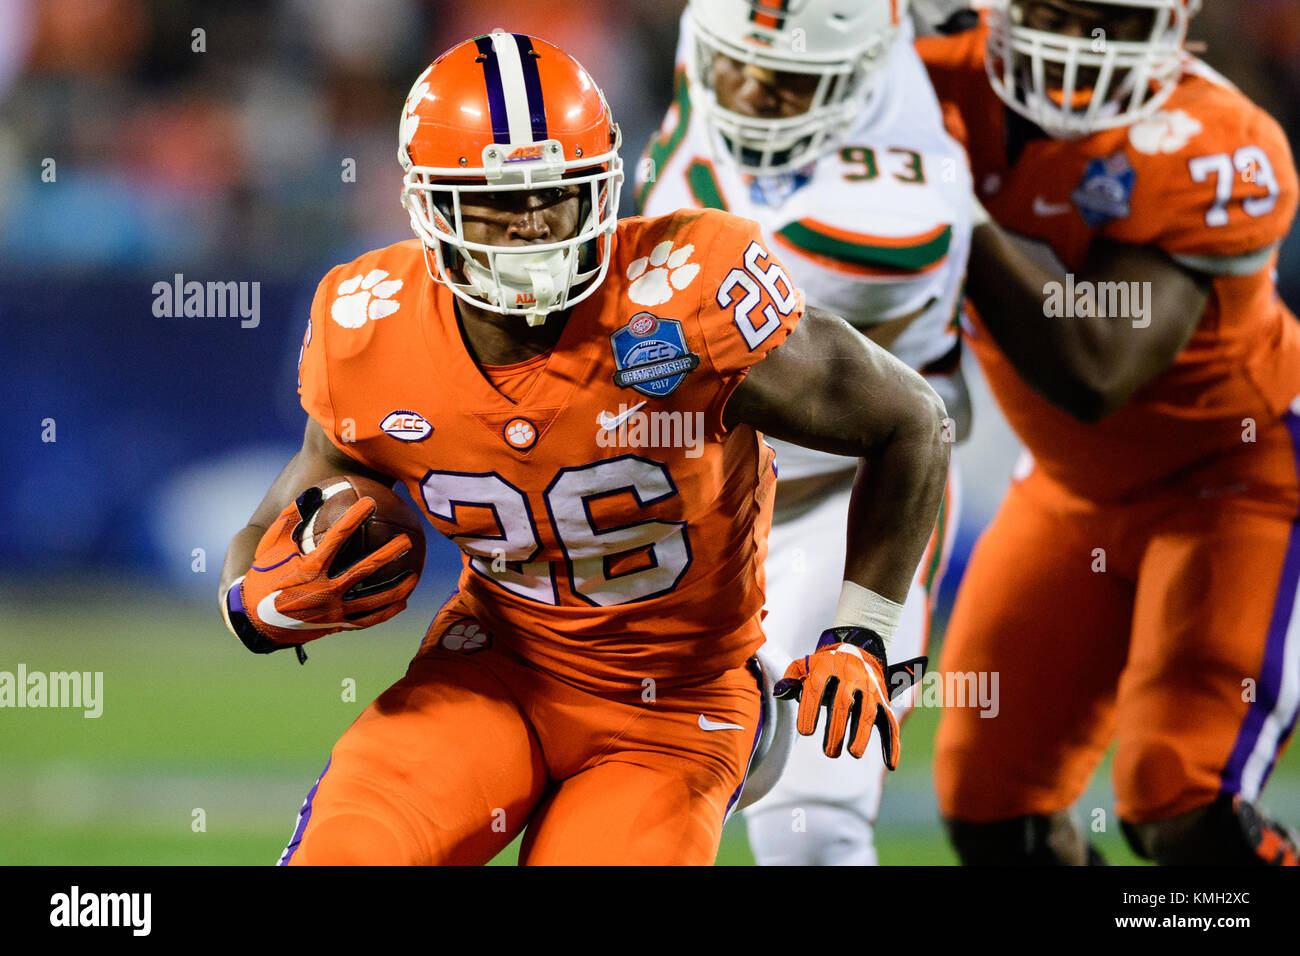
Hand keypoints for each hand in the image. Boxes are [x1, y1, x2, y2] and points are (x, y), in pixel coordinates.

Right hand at [226, 487, 417, 654]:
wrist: (255, 622)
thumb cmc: (263, 577)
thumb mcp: (270, 547)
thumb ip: (290, 517)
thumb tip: (313, 491)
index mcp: (309, 568)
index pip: (337, 537)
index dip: (354, 516)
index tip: (370, 501)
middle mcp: (324, 590)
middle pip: (365, 568)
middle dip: (389, 552)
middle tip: (408, 538)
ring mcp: (332, 611)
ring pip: (373, 599)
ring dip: (397, 586)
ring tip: (415, 574)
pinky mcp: (337, 625)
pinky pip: (368, 619)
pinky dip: (387, 611)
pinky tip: (403, 602)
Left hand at [774, 626, 917, 767]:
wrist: (857, 651)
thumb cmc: (823, 667)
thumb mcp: (805, 665)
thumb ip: (791, 679)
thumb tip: (779, 692)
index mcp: (826, 667)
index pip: (816, 689)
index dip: (810, 710)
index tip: (805, 732)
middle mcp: (850, 676)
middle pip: (843, 703)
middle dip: (836, 729)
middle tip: (829, 753)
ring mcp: (869, 688)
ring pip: (868, 712)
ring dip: (862, 734)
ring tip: (854, 753)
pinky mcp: (883, 700)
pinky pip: (890, 721)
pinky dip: (892, 743)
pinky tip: (891, 764)